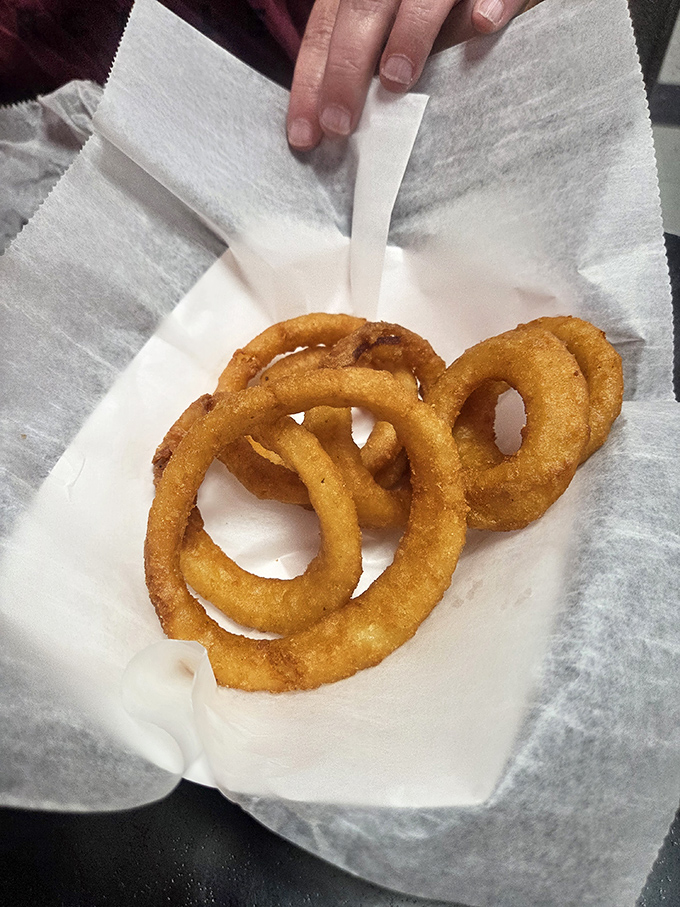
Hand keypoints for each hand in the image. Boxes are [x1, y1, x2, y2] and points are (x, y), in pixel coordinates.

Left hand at [287, 0, 532, 150]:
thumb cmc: (433, 14)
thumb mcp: (387, 30)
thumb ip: (367, 62)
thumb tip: (338, 125)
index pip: (324, 30)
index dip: (311, 82)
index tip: (305, 136)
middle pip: (362, 13)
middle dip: (345, 70)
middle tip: (340, 124)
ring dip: (408, 35)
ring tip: (397, 80)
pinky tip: (484, 23)